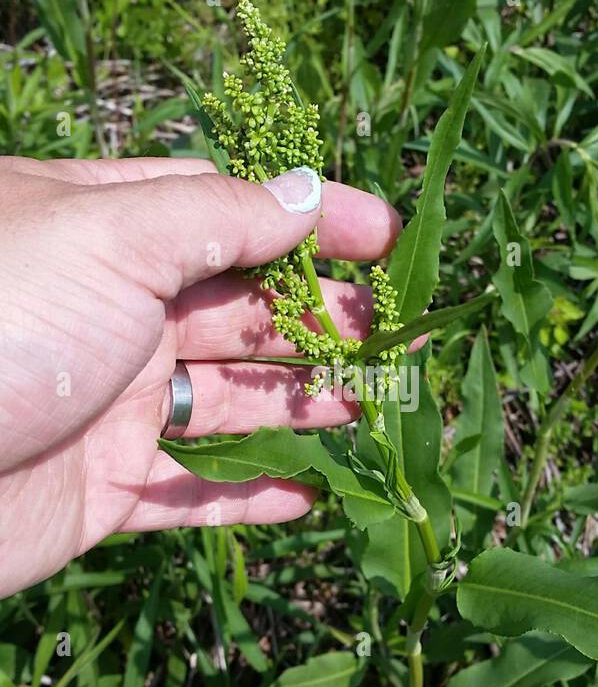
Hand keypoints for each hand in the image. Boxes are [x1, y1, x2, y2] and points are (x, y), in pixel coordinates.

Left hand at [0, 157, 400, 597]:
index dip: (313, 218)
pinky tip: (311, 495)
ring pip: (232, 401)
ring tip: (384, 409)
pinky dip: (252, 497)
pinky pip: (192, 493)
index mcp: (109, 234)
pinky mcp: (102, 490)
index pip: (230, 211)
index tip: (391, 238)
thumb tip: (309, 189)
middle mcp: (115, 314)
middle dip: (327, 317)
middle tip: (405, 335)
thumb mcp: (108, 237)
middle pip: (244, 308)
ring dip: (308, 404)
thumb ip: (217, 216)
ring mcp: (111, 405)